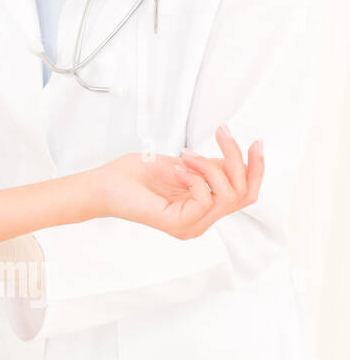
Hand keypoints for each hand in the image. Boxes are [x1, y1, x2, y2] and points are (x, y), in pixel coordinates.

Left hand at [98, 125, 262, 238]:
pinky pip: (206, 198)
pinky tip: (177, 169)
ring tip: (186, 156)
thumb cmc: (135, 174)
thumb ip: (209, 167)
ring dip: (210, 166)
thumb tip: (233, 160)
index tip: (255, 142)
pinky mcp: (177, 224)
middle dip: (238, 159)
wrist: (104, 184)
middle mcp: (201, 222)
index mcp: (203, 210)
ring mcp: (191, 225)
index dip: (255, 168)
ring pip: (229, 194)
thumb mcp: (183, 165)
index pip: (245, 195)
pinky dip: (195, 176)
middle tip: (222, 134)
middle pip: (245, 194)